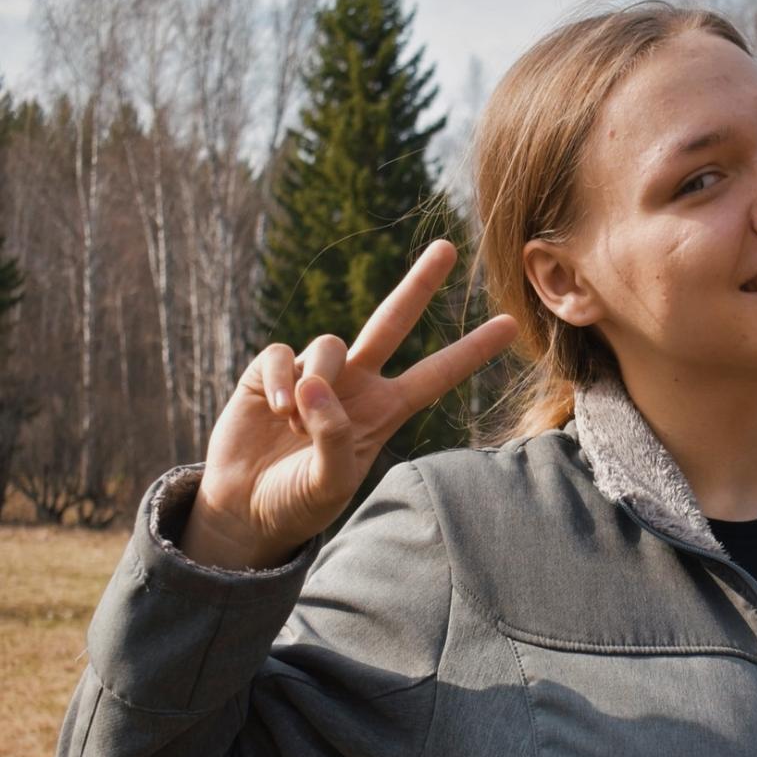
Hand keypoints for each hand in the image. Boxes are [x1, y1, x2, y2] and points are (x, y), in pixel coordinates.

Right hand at [181, 241, 516, 568]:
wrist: (245, 508)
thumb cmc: (296, 501)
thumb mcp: (329, 482)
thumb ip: (333, 437)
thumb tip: (312, 384)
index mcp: (383, 412)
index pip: (435, 376)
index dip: (470, 352)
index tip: (510, 325)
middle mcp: (355, 384)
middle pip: (392, 322)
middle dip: (418, 285)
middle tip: (446, 248)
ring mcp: (313, 372)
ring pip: (329, 346)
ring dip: (315, 381)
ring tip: (294, 421)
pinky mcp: (269, 371)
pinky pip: (281, 356)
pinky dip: (277, 379)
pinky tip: (273, 409)